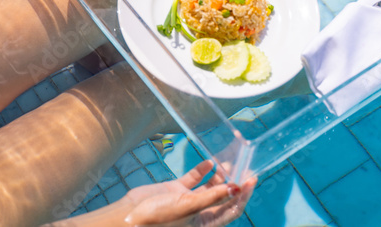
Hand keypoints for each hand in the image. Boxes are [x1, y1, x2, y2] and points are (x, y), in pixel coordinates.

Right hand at [122, 160, 255, 226]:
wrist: (129, 215)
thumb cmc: (157, 218)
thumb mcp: (187, 207)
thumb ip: (211, 197)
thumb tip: (235, 188)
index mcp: (206, 224)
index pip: (232, 209)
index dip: (243, 195)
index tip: (251, 179)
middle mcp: (200, 213)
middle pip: (223, 197)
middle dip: (234, 182)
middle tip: (244, 165)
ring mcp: (188, 201)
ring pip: (210, 186)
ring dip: (219, 174)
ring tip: (227, 160)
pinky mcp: (176, 191)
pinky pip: (194, 179)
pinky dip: (202, 170)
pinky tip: (208, 161)